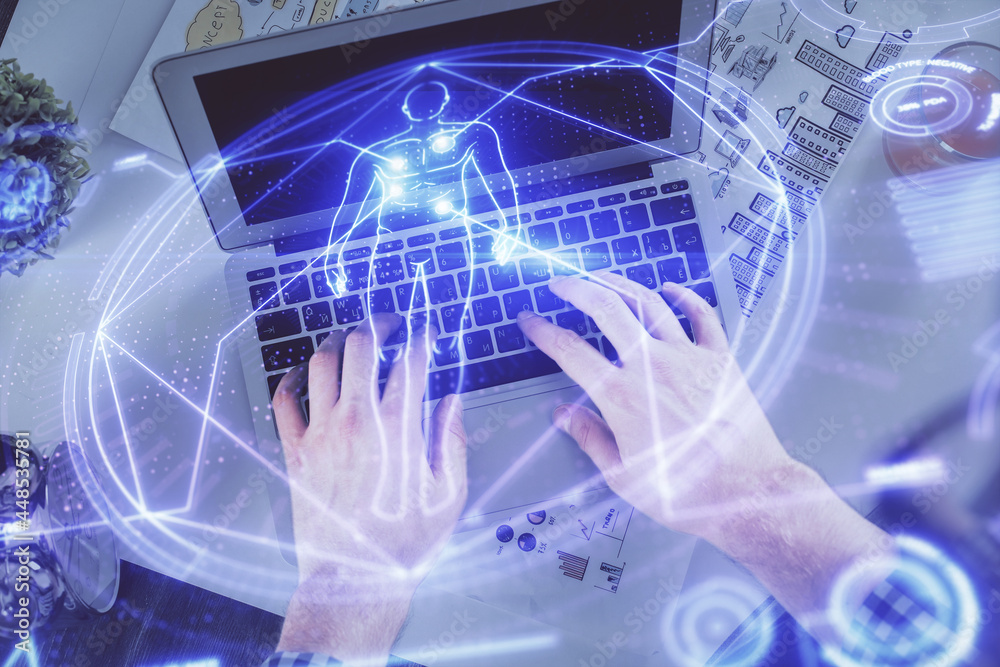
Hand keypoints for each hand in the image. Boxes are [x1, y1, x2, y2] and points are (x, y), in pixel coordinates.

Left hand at [273, 314, 467, 663]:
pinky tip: (301, 376)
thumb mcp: (447, 495)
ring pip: (320, 363)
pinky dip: (290, 381)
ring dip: (336, 342)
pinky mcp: (295, 452)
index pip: (410, 361)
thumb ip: (451, 441)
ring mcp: (321, 434)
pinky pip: (283, 402)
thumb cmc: (405, 544)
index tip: (426, 333)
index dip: (421, 338)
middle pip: (362, 346)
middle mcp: (357, 421)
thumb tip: (452, 400)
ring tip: (348, 340)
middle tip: (388, 324)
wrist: (354, 581)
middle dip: (378, 325)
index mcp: (399, 429)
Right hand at [517, 272, 787, 542]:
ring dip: (619, 283)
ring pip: (648, 303)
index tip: (530, 321)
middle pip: (606, 309)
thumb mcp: (624, 476)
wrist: (749, 494)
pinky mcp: (720, 360)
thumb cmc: (686, 494)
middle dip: (576, 288)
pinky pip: (702, 316)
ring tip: (600, 277)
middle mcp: (652, 368)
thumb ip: (590, 438)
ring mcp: (689, 358)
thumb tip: (562, 415)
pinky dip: (685, 296)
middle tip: (559, 284)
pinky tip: (671, 288)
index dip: (543, 331)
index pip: (569, 352)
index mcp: (621, 398)